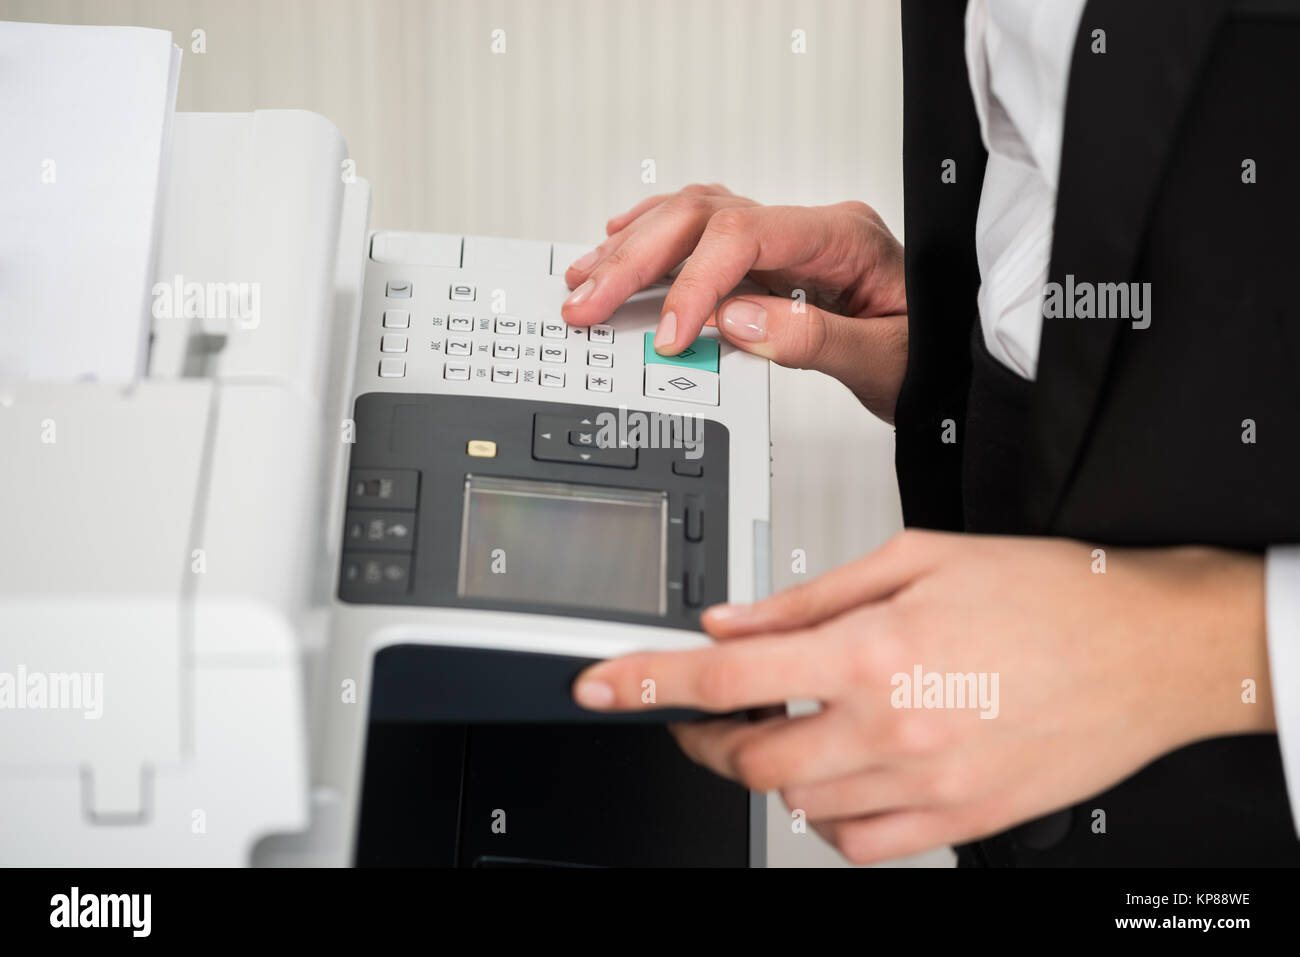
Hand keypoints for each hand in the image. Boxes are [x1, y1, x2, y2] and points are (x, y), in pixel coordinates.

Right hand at [561, 184, 908, 421]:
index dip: (695, 281)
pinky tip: (623, 242)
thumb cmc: (929, 358)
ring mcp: (790, 240)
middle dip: (638, 260)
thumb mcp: (884, 361)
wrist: (950, 364)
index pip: (746, 236)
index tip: (670, 333)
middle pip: (704, 216)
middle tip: (589, 302)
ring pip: (695, 217)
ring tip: (586, 278)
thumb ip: (811, 340)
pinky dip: (657, 240)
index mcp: (843, 239)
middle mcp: (811, 228)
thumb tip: (734, 321)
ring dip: (634, 247)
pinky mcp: (774, 262)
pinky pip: (705, 234)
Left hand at [571, 531, 1271, 863]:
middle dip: (705, 736)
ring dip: (769, 770)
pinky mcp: (960, 820)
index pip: (726, 678)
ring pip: (798, 806)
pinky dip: (828, 817)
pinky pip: (859, 845)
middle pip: (749, 758)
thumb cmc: (1045, 594)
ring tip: (784, 732)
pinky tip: (840, 777)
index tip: (600, 687)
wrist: (1146, 650)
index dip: (646, 683)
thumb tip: (731, 623)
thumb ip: (808, 597)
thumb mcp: (914, 559)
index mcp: (872, 649)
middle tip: (702, 712)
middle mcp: (892, 725)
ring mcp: (926, 785)